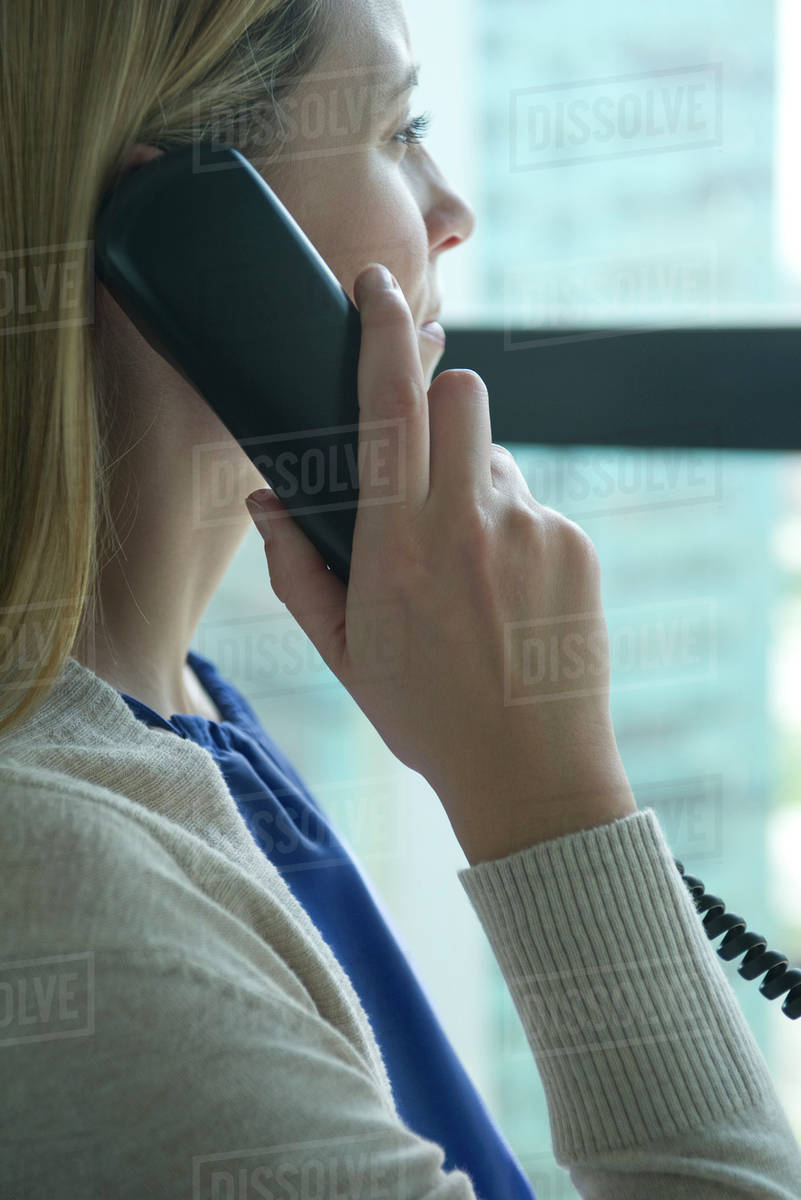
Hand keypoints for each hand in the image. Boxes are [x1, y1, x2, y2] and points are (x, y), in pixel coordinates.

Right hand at [246, 263, 635, 863]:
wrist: (531, 771)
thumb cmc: (426, 715)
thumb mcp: (344, 653)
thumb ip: (296, 570)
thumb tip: (264, 500)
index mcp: (398, 546)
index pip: (391, 407)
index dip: (382, 332)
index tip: (378, 286)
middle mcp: (469, 524)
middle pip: (462, 395)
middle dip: (439, 406)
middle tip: (426, 474)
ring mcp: (532, 531)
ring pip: (496, 460)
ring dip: (474, 490)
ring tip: (471, 575)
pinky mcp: (576, 546)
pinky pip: (536, 508)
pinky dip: (516, 535)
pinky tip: (511, 600)